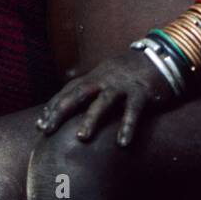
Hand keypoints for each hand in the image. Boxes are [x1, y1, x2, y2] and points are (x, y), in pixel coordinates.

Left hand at [36, 49, 173, 145]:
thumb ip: (90, 87)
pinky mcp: (142, 91)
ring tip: (81, 138)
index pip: (68, 91)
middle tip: (47, 130)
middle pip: (78, 93)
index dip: (53, 107)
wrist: (160, 57)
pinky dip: (127, 125)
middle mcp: (105, 79)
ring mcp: (122, 85)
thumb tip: (69, 102)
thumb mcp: (106, 75)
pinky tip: (123, 143)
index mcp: (95, 76)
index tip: (40, 125)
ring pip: (103, 102)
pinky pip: (133, 110)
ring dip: (91, 119)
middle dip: (61, 111)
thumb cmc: (129, 72)